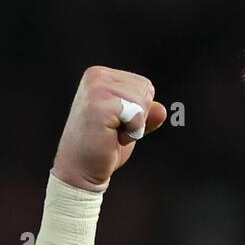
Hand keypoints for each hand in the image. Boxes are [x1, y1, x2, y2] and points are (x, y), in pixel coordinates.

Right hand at [52, 65, 167, 191]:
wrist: (81, 169)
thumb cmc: (103, 147)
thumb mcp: (129, 126)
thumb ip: (145, 114)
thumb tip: (163, 110)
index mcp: (100, 75)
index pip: (144, 85)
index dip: (139, 111)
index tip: (116, 123)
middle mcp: (96, 76)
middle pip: (145, 90)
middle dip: (138, 117)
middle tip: (113, 130)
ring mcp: (96, 88)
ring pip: (142, 101)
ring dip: (134, 125)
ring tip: (111, 133)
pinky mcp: (100, 105)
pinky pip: (137, 114)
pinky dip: (132, 132)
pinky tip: (112, 137)